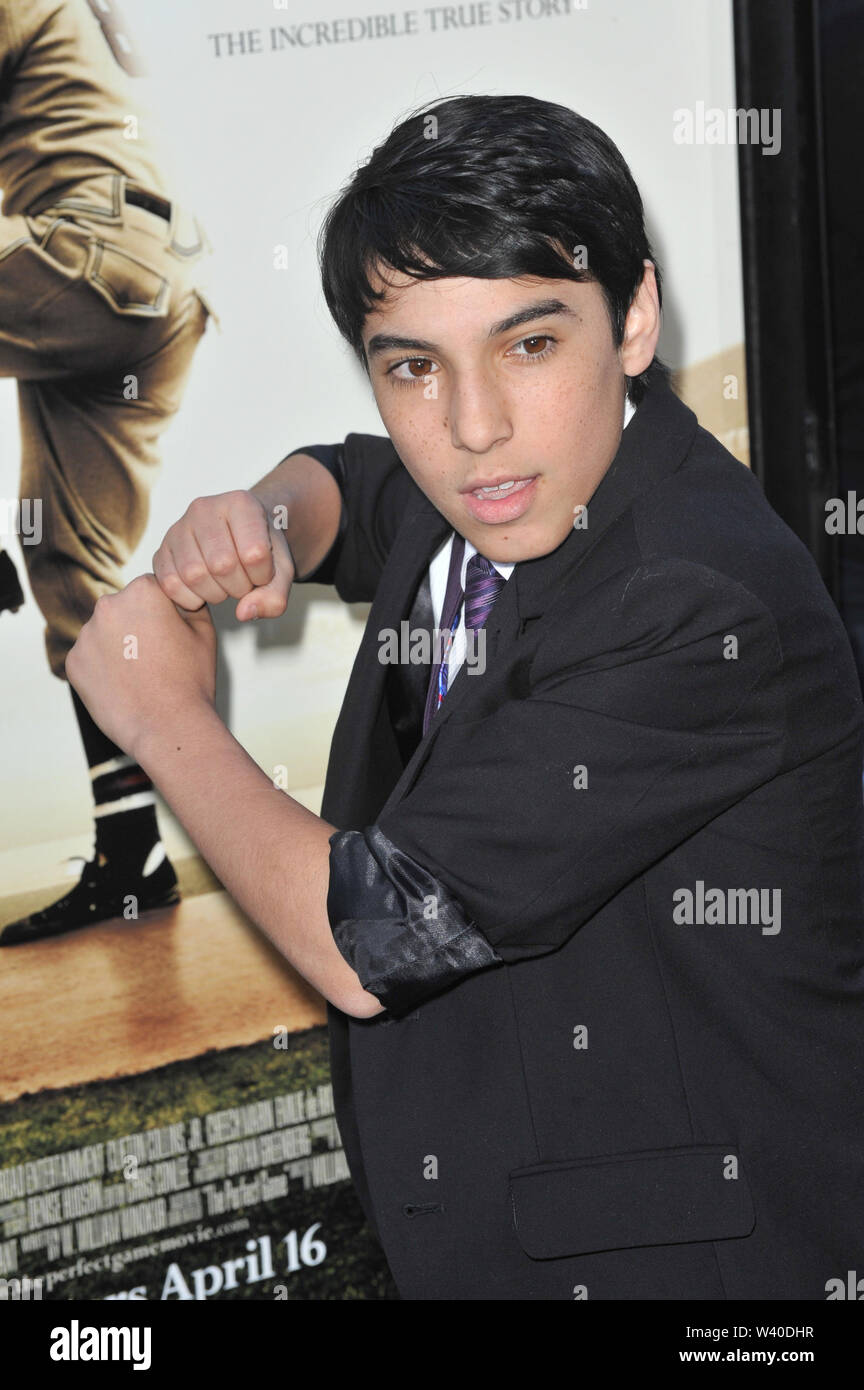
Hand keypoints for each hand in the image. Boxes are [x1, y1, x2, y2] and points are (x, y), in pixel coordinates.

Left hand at [65, 574, 216, 762]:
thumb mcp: (205, 631)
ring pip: (104, 634)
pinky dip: (103, 669)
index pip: (150, 589)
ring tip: (141, 675)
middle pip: (122, 608)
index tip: (171, 634)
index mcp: (142, 591)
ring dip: (118, 646)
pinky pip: (90, 658)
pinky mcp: (74, 663)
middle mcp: (108, 606)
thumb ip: (189, 603)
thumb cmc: (190, 681)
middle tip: (157, 657)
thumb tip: (179, 595)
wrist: (168, 727)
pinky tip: (125, 686)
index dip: (164, 611)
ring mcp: (86, 635)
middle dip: (136, 626)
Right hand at [153, 489, 294, 620]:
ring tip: (226, 585)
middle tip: (244, 582)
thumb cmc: (261, 551)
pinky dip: (191, 598)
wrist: (238, 541)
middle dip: (240, 587)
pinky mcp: (161, 550)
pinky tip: (206, 590)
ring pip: (194, 575)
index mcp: (240, 503)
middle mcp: (204, 508)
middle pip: (222, 565)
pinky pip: (170, 584)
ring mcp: (178, 528)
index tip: (263, 571)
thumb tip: (243, 613)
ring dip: (216, 594)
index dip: (263, 575)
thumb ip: (275, 596)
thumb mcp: (281, 571)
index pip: (254, 553)